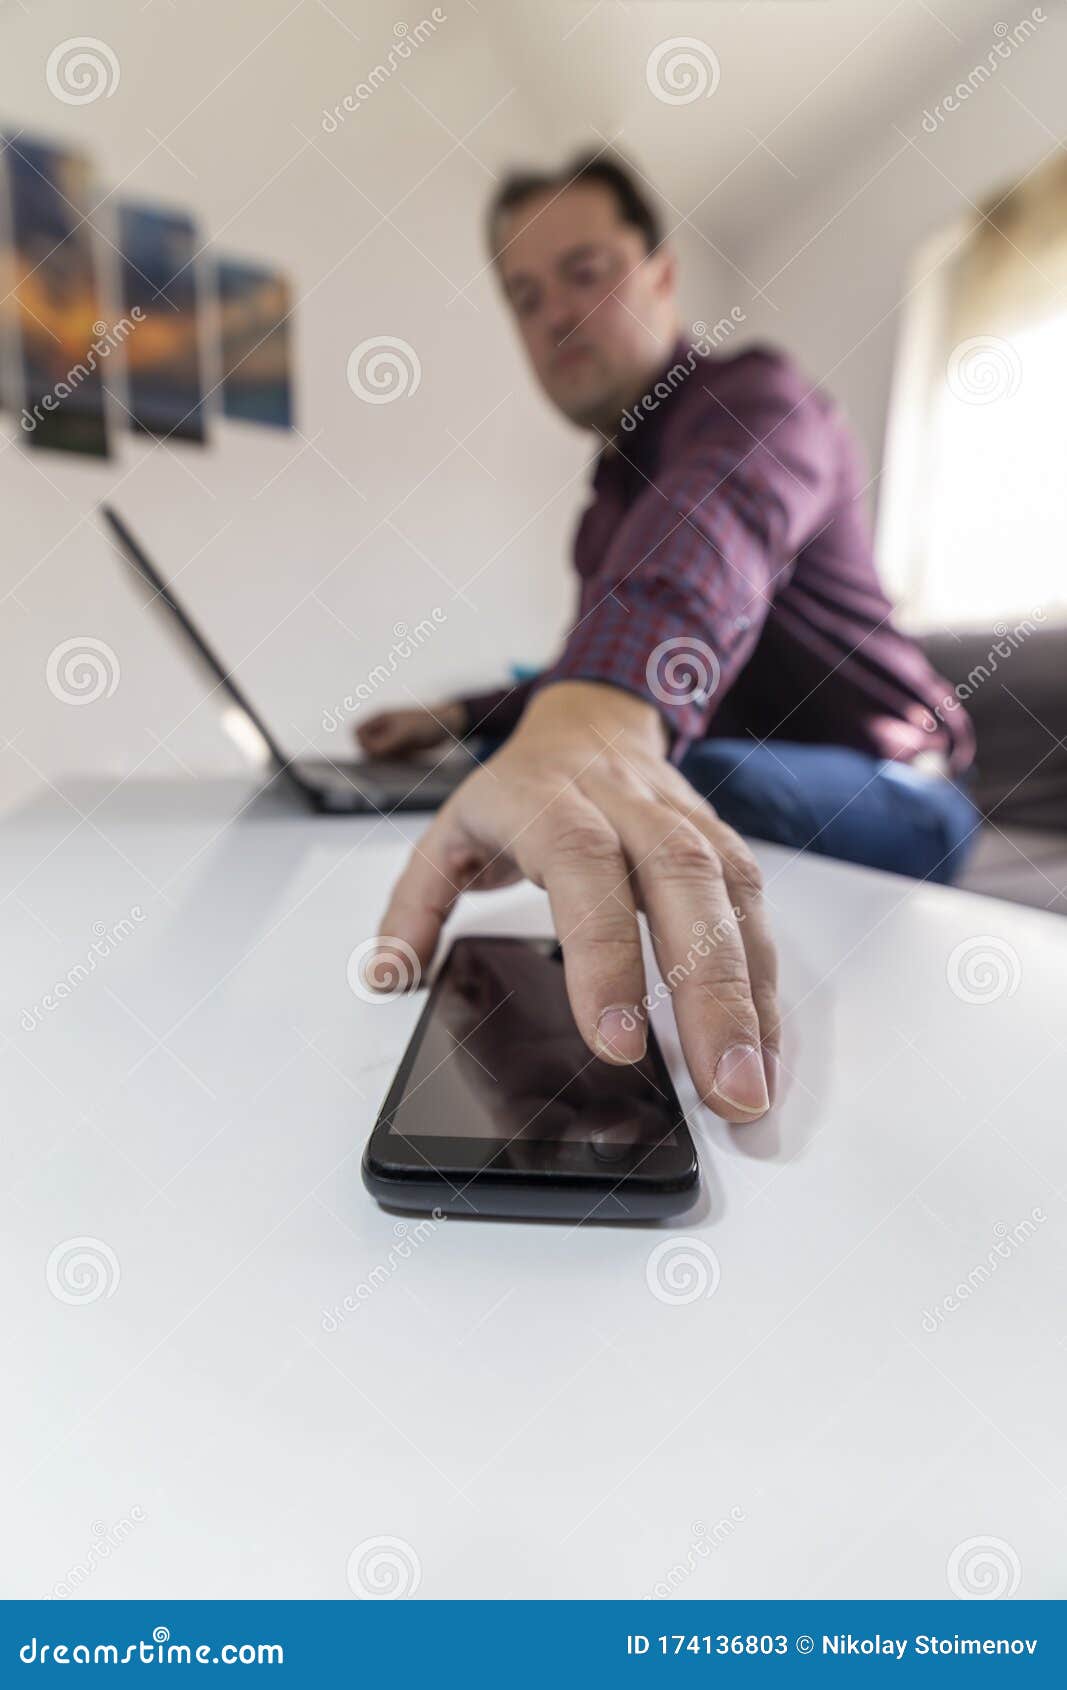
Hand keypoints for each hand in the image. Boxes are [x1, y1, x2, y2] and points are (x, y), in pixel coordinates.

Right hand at [355, 701, 465, 760]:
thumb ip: (384, 743)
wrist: (448, 725)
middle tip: (393, 754)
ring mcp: (392, 738)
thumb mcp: (404, 734)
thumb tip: (368, 753)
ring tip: (405, 753)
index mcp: (380, 718)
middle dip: (375, 754)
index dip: (362, 744)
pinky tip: (410, 756)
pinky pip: (392, 758)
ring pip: (379, 754)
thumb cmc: (426, 724)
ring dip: (388, 758)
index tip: (376, 750)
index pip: (357, 733)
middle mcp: (383, 728)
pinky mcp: (402, 747)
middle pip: (366, 746)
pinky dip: (398, 760)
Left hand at [374, 681, 778, 1121]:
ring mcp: (686, 823)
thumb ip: (415, 904)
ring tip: (750, 1086)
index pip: (583, 867)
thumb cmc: (523, 789)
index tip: (619, 1042)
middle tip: (718, 1086)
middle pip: (681, 883)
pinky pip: (755, 911)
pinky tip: (764, 1048)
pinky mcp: (724, 847)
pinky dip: (765, 983)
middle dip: (709, 992)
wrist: (591, 723)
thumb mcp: (449, 833)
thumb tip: (387, 975)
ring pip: (731, 897)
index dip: (606, 951)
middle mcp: (628, 806)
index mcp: (550, 800)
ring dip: (750, 998)